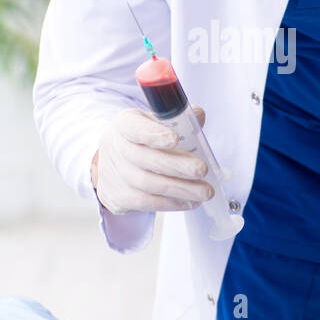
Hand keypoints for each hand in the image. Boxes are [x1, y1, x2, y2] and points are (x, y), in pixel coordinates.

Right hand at [91, 106, 214, 213]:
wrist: (114, 163)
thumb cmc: (142, 140)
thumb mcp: (154, 123)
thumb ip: (177, 119)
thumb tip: (199, 116)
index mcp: (124, 125)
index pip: (134, 128)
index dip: (154, 134)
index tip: (175, 138)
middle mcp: (115, 148)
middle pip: (145, 159)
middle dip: (177, 166)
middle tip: (202, 169)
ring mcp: (114, 175)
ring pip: (148, 184)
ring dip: (180, 189)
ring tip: (205, 192)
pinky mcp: (118, 197)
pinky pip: (145, 203)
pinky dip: (170, 203)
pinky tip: (190, 202)